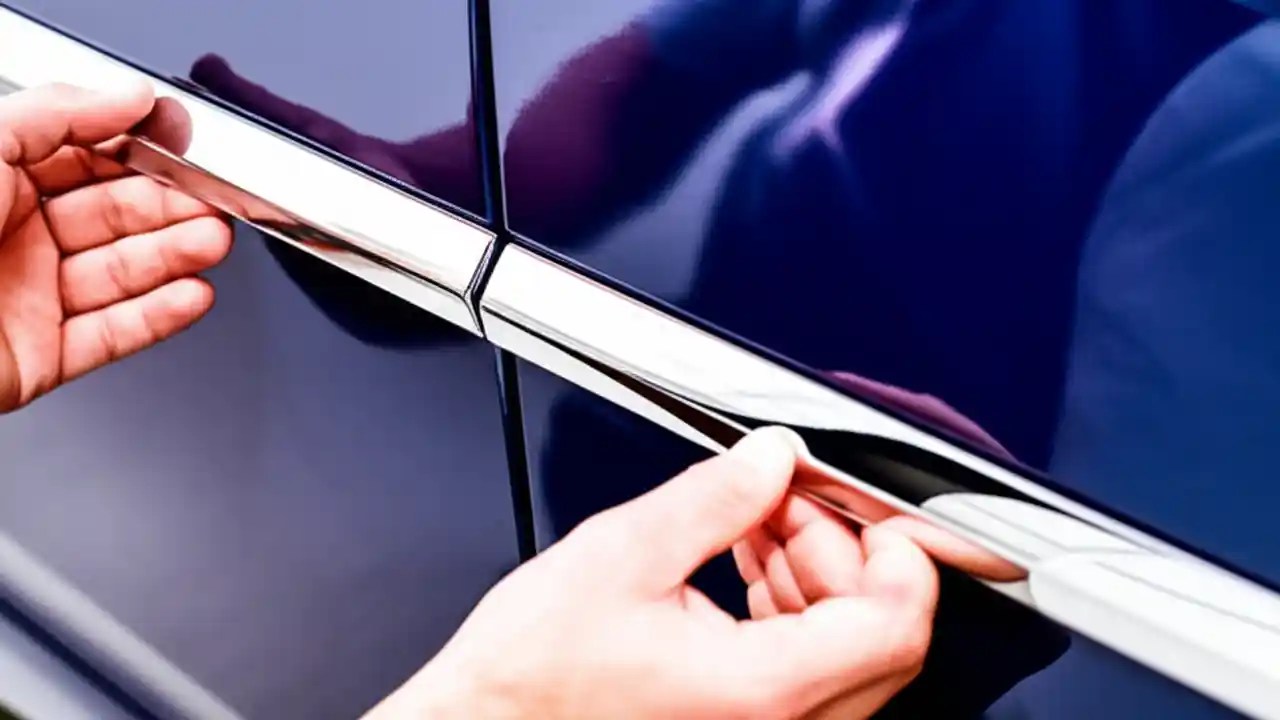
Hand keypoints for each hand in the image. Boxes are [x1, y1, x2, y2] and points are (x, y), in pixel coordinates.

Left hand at [0, 82, 231, 411]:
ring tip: (211, 242)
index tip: (179, 144)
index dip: (135, 151)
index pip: (81, 158)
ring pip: (120, 274)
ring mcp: (27, 299)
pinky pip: (113, 335)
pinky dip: (159, 317)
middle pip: (111, 217)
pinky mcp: (40, 356)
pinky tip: (192, 295)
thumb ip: (57, 114)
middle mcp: (9, 239)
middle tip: (208, 201)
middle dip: (167, 207)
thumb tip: (127, 96)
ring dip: (174, 256)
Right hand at [366, 428, 937, 719]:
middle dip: (847, 552)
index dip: (902, 555)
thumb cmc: (531, 677)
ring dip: (819, 577)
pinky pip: (809, 673)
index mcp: (760, 690)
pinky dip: (794, 611)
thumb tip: (773, 456)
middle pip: (881, 637)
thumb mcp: (623, 555)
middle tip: (785, 502)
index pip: (896, 626)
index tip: (872, 510)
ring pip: (849, 655)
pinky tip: (746, 564)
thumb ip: (714, 498)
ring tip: (752, 525)